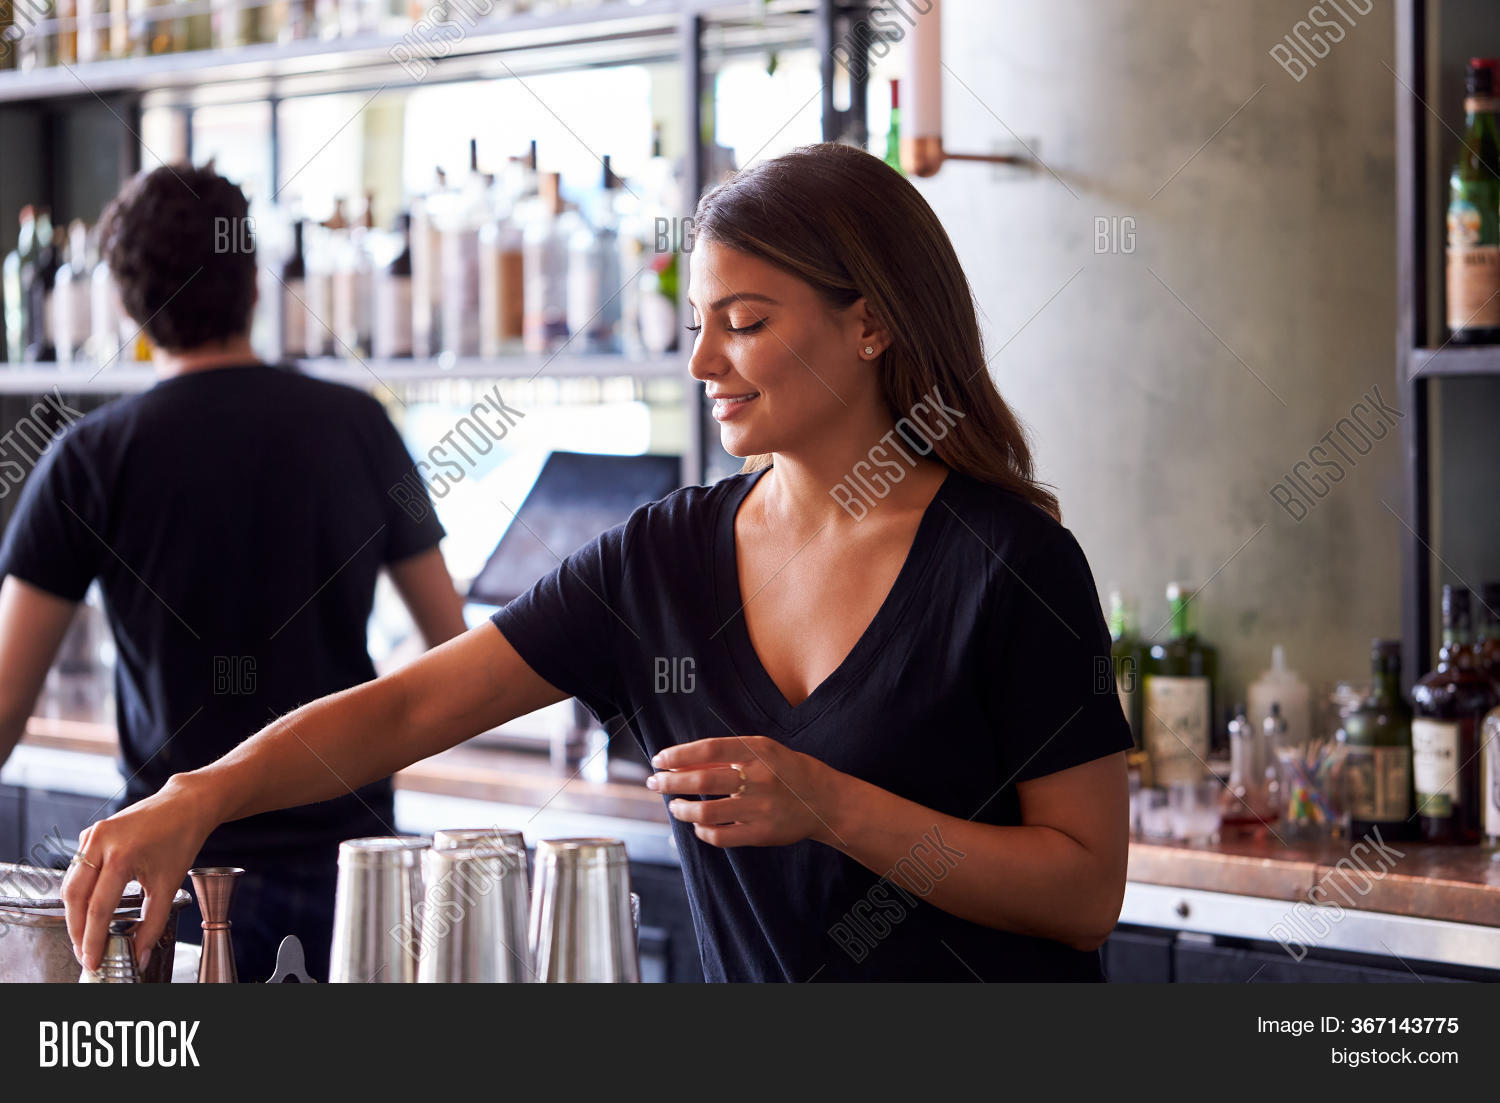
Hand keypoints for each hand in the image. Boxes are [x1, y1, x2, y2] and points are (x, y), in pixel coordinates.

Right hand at [61, 775, 218, 972]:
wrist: (186, 804)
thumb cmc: (181, 839)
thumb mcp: (169, 885)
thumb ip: (152, 924)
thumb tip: (140, 956)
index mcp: (121, 856)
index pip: (97, 909)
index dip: (92, 941)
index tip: (93, 962)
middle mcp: (100, 842)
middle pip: (75, 898)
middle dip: (76, 931)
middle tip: (85, 953)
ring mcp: (92, 834)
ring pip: (71, 883)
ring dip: (74, 912)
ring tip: (86, 936)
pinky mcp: (90, 832)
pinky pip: (77, 867)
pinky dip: (80, 890)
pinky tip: (89, 906)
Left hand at [647, 735, 846, 848]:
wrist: (824, 800)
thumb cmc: (786, 770)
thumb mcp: (762, 751)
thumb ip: (725, 756)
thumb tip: (679, 762)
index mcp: (758, 751)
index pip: (709, 750)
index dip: (679, 754)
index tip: (659, 759)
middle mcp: (759, 779)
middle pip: (702, 781)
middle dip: (671, 782)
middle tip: (654, 782)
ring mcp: (760, 808)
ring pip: (707, 813)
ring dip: (682, 810)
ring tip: (674, 806)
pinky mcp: (762, 834)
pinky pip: (721, 836)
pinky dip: (702, 832)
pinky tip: (698, 825)